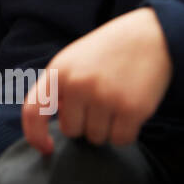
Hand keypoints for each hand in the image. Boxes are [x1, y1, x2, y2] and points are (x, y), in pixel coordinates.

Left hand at [23, 7, 172, 154]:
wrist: (150, 35)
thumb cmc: (109, 50)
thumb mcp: (74, 60)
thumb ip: (60, 87)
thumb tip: (58, 117)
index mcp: (58, 71)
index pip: (33, 111)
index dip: (35, 135)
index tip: (46, 148)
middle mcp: (77, 85)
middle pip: (71, 131)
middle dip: (85, 123)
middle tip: (100, 102)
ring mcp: (104, 97)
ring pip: (96, 138)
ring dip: (107, 128)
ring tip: (116, 100)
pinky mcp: (131, 109)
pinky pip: (121, 140)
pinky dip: (126, 132)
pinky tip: (130, 111)